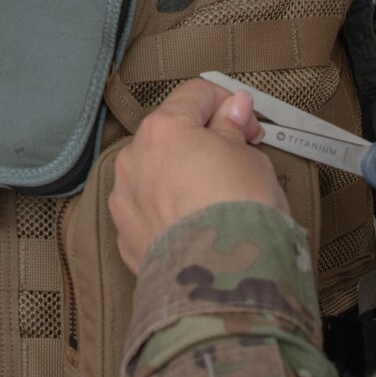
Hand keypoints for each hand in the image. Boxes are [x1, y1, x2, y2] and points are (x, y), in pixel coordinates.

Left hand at [110, 79, 290, 273]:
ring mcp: (125, 200)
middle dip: (202, 141)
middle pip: (170, 133)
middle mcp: (134, 159)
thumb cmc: (239, 215)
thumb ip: (233, 129)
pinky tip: (198, 223)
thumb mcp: (250, 158)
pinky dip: (170, 210)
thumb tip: (232, 110)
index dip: (228, 105)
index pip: (196, 94)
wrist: (223, 282)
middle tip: (237, 160)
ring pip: (155, 172)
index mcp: (163, 129)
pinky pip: (149, 209)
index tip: (246, 125)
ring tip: (216, 198)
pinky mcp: (125, 236)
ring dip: (182, 176)